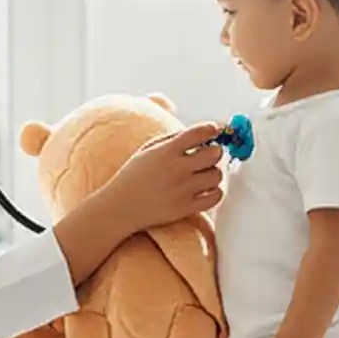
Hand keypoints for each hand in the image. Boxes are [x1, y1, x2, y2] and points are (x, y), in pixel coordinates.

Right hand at [103, 123, 223, 231]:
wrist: (121, 207)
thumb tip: (201, 133)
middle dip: (215, 151)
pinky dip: (215, 192)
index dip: (212, 129)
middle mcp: (176, 169)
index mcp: (166, 151)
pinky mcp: (186, 208)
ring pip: (217, 175)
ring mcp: (182, 190)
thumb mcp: (148, 149)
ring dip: (214, 172)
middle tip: (209, 154)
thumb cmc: (135, 176)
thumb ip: (173, 138)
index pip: (199, 133)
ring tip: (204, 174)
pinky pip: (216, 196)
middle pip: (215, 154)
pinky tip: (205, 189)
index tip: (214, 130)